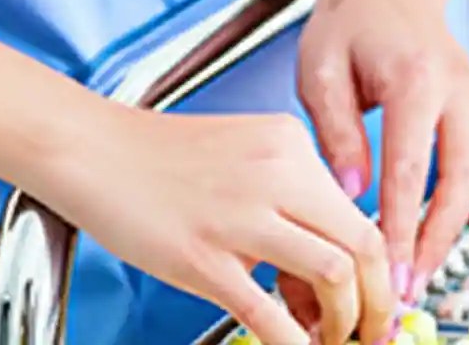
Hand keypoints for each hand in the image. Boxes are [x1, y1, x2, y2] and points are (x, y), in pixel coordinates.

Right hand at [41, 108, 394, 344]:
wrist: (90, 148)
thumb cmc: (158, 157)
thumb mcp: (244, 156)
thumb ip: (290, 201)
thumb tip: (323, 275)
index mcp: (289, 144)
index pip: (360, 213)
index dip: (377, 268)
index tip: (378, 297)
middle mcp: (276, 172)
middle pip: (362, 244)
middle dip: (378, 300)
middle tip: (374, 329)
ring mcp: (240, 215)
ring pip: (332, 275)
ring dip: (344, 320)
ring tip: (332, 339)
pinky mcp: (202, 256)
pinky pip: (266, 312)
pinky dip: (293, 342)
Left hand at [293, 0, 468, 307]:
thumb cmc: (348, 26)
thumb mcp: (319, 71)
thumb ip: (336, 133)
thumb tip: (350, 193)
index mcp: (413, 82)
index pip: (408, 170)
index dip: (400, 227)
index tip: (390, 271)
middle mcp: (457, 89)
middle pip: (461, 176)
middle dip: (440, 235)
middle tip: (418, 280)